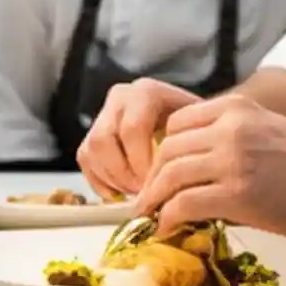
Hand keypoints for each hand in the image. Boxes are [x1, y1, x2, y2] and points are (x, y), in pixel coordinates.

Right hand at [76, 78, 201, 199]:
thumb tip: (176, 186)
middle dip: (123, 174)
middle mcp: (121, 98)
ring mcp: (104, 114)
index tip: (154, 184)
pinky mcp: (93, 132)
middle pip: (104, 140)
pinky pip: (85, 160)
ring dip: (112, 179)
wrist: (191, 122)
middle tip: (144, 193)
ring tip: (137, 192)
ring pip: (91, 151)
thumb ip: (188, 150)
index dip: (140, 162)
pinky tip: (123, 192)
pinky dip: (101, 182)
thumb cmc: (198, 129)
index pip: (133, 128)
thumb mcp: (200, 132)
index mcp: (147, 92)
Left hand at [135, 94, 285, 237]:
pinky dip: (168, 217)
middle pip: (168, 148)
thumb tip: (196, 166)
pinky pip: (183, 203)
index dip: (162, 149)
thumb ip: (232, 137)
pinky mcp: (236, 193)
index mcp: (237, 107)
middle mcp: (230, 127)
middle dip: (153, 176)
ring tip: (150, 214)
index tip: (159, 170)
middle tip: (148, 197)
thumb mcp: (267, 130)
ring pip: (169, 174)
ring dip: (154, 198)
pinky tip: (167, 226)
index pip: (177, 123)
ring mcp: (231, 159)